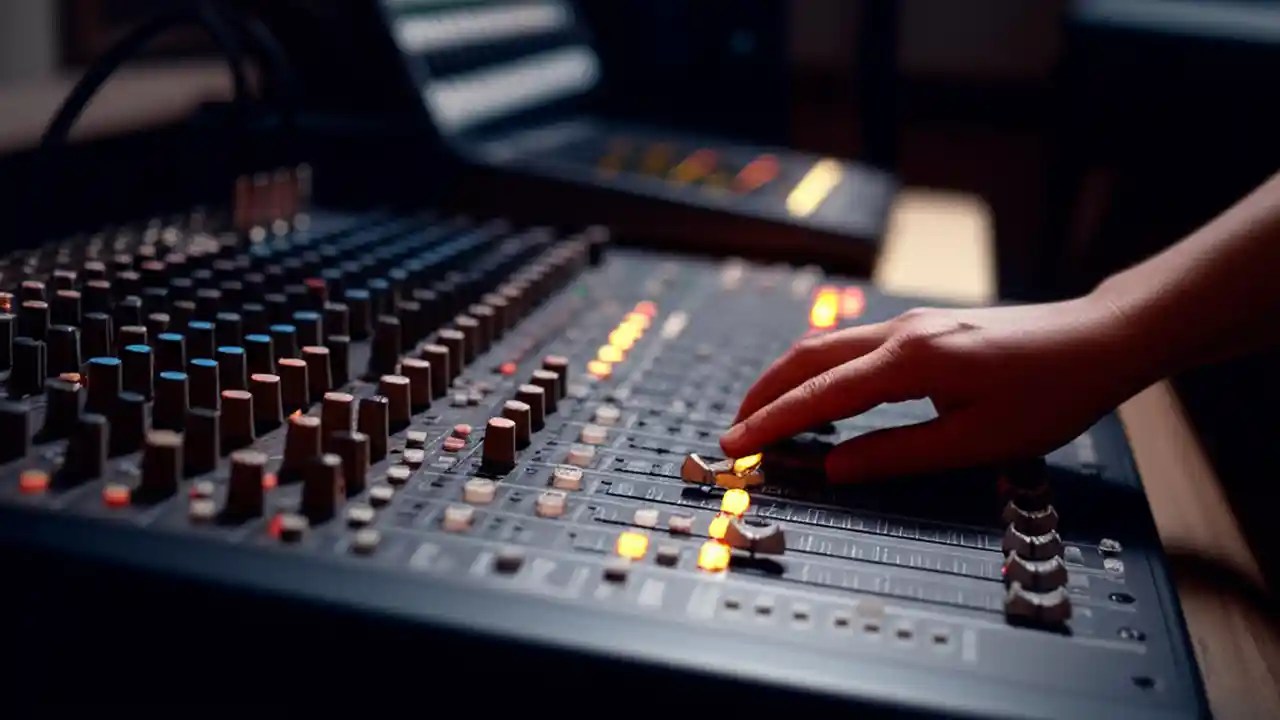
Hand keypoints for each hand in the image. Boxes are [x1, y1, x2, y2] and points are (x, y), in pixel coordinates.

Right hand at [719, 294, 1158, 482]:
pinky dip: (820, 370)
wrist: (1099, 338)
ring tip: (763, 412)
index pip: (821, 395)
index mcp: (913, 361)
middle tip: (734, 430)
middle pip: (809, 357)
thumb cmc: (1051, 391)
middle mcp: (904, 333)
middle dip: (764, 393)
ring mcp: (913, 325)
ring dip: (789, 378)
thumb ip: (898, 454)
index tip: (736, 444)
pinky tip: (820, 392)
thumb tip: (835, 468)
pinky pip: (853, 345)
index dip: (772, 421)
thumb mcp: (977, 439)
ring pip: (828, 346)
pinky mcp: (926, 329)